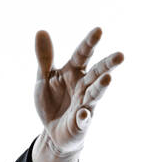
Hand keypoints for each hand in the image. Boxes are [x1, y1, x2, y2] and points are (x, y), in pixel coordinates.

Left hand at [32, 26, 123, 161]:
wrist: (52, 131)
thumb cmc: (51, 102)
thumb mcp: (43, 79)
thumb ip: (44, 58)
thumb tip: (41, 31)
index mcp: (74, 72)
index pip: (82, 54)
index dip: (90, 43)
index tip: (99, 30)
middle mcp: (83, 86)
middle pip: (97, 73)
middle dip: (107, 64)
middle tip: (120, 55)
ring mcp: (84, 104)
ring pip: (95, 94)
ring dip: (101, 86)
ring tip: (108, 78)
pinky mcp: (81, 122)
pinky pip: (83, 119)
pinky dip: (83, 117)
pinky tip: (83, 113)